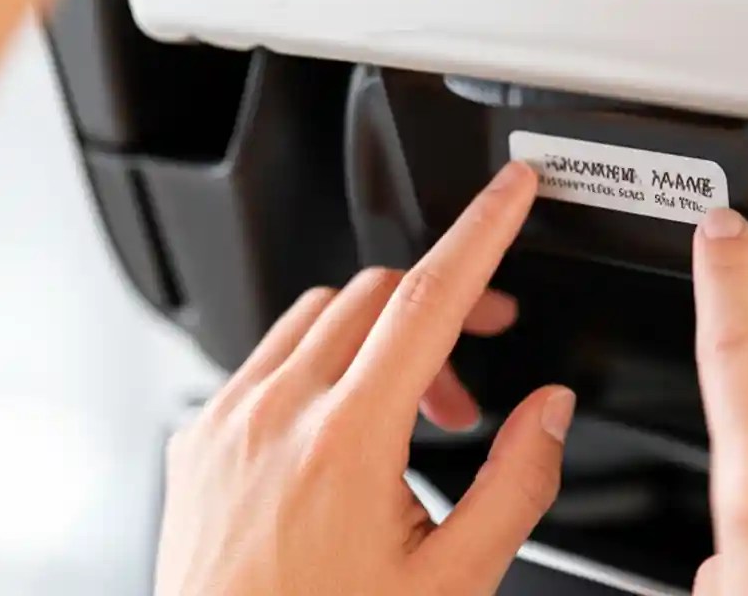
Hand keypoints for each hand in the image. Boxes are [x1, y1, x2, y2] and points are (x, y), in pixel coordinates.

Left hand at [155, 162, 575, 595]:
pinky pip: (266, 354)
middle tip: (477, 367)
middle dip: (444, 304)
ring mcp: (227, 421)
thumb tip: (549, 410)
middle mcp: (277, 415)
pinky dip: (320, 359)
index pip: (431, 299)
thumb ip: (516, 485)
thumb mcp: (453, 583)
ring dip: (380, 334)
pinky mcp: (198, 438)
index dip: (484, 231)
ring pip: (319, 314)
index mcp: (347, 442)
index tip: (512, 190)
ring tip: (408, 410)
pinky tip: (340, 421)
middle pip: (377, 294)